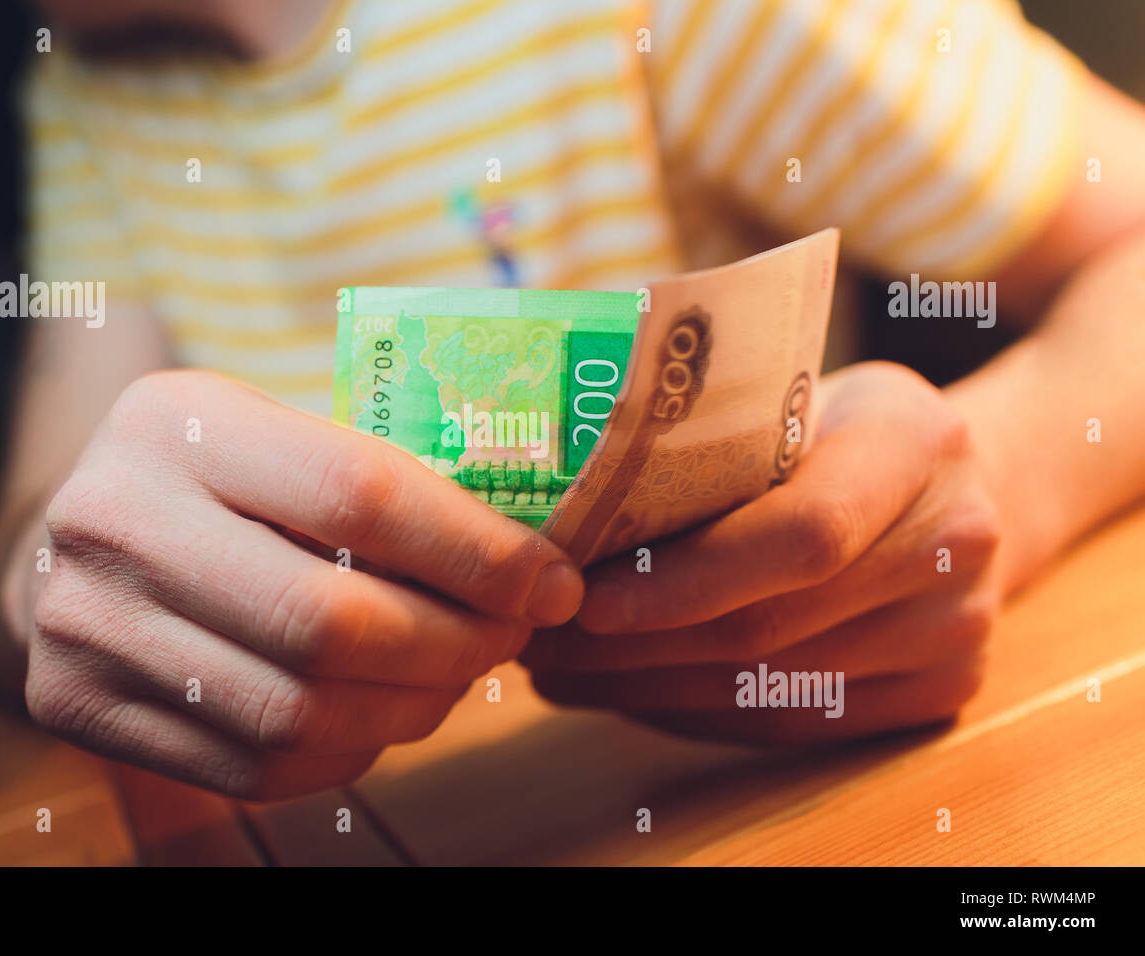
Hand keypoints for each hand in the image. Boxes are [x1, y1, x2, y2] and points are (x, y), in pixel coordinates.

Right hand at [13, 370, 582, 798]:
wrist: (63, 541)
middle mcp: (113, 520)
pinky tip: (382, 712)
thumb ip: (380, 477)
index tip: (550, 581)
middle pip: (330, 622)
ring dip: (414, 707)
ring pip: (299, 710)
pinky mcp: (80, 706)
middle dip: (456, 643)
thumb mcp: (274, 433)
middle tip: (512, 636)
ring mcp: (87, 624)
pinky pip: (257, 764)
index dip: (478, 550)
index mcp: (175, 422)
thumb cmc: (211, 478)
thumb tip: (532, 561)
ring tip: (459, 676)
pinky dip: (349, 748)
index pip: (360, 494)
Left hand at [521, 361, 1000, 742]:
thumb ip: (714, 441)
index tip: (585, 601)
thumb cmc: (845, 426)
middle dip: (635, 646)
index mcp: (920, 444)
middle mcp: (955, 544)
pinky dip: (694, 713)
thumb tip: (563, 507)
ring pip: (771, 691)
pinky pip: (791, 726)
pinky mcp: (939, 694)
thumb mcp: (797, 394)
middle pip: (772, 625)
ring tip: (559, 671)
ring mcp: (955, 631)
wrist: (972, 484)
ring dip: (647, 690)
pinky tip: (627, 693)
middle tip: (537, 641)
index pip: (801, 532)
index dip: (687, 578)